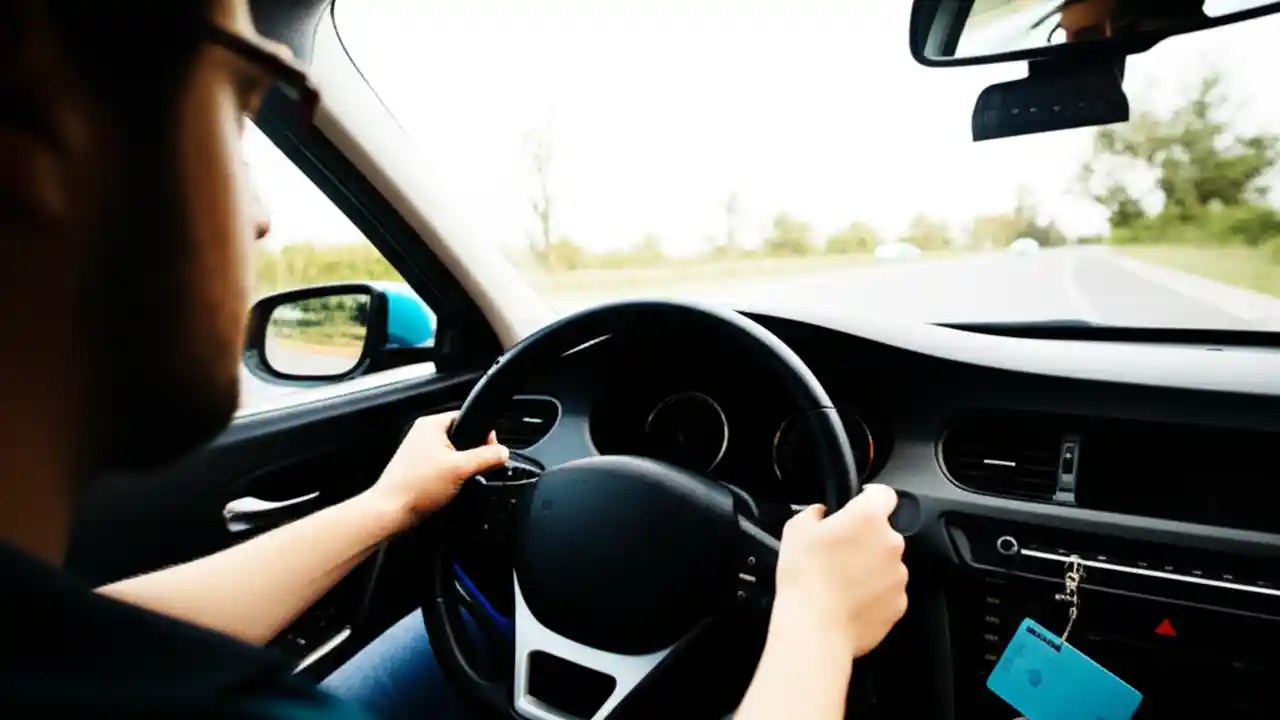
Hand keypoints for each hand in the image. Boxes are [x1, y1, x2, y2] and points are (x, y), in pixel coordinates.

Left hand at [363, 411, 508, 531]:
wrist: (391, 512)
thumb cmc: (416, 487)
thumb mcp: (461, 468)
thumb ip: (487, 457)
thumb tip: (503, 452)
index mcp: (431, 424)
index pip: (468, 417)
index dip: (483, 434)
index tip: (489, 451)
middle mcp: (423, 434)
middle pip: (463, 437)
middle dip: (472, 455)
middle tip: (471, 470)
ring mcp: (419, 451)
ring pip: (454, 454)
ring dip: (461, 467)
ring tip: (456, 481)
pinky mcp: (418, 468)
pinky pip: (444, 467)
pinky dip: (450, 476)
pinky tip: (447, 488)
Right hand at [771, 484, 906, 659]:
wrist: (815, 629)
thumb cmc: (805, 577)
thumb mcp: (796, 529)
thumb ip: (815, 512)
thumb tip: (822, 514)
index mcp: (868, 517)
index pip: (884, 493)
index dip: (869, 496)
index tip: (858, 504)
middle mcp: (891, 543)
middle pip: (883, 532)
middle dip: (864, 538)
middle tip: (837, 552)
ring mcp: (898, 575)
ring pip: (886, 563)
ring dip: (869, 567)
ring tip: (840, 581)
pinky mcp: (898, 603)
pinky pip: (887, 591)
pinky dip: (873, 593)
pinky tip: (848, 600)